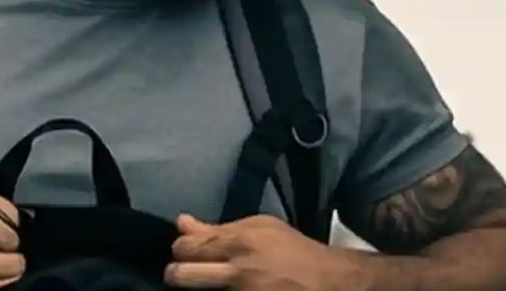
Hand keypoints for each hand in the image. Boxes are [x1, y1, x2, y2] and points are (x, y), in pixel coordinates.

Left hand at [165, 213, 360, 289]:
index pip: (187, 247)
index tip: (187, 253)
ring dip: (195, 288)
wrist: (329, 281)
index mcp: (239, 242)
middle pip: (180, 275)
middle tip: (183, 274)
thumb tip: (181, 222)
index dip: (181, 250)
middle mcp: (237, 270)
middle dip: (175, 274)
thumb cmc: (292, 250)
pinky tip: (225, 290)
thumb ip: (218, 228)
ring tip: (208, 282)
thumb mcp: (259, 228)